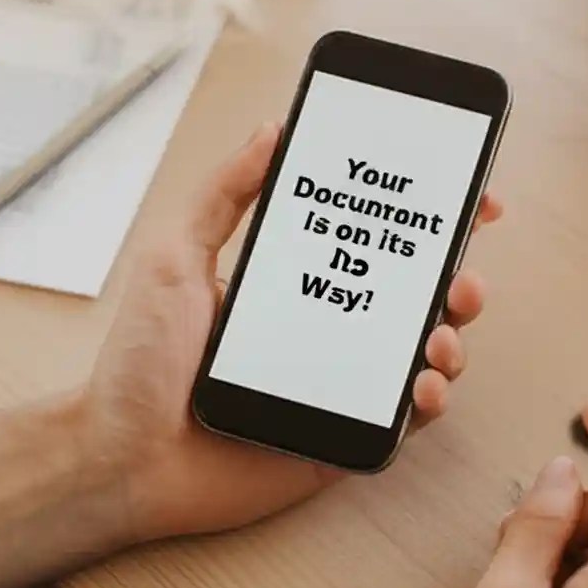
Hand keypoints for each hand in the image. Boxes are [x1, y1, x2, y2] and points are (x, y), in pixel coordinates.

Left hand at [85, 123, 503, 542]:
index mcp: (296, 284)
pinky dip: (429, 400)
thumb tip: (273, 129)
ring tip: (441, 333)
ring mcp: (339, 386)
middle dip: (456, 279)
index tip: (466, 197)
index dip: (426, 221)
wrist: (121, 458)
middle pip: (414, 297)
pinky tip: (423, 385)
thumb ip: (224, 192)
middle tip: (461, 274)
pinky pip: (404, 419)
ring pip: (423, 354)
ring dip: (451, 336)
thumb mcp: (175, 256)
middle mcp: (327, 331)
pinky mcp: (342, 439)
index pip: (374, 243)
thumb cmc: (138, 363)